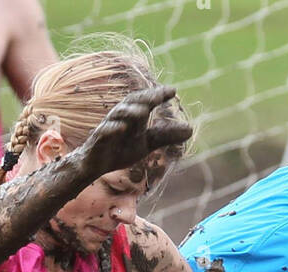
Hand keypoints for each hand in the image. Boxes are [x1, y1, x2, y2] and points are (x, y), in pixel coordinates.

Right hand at [78, 86, 192, 181]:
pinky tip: (122, 128)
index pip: (146, 101)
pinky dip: (113, 128)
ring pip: (118, 114)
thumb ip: (166, 136)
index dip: (158, 95)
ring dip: (130, 111)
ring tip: (143, 110)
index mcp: (133, 116)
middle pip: (132, 103)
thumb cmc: (121, 149)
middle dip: (145, 97)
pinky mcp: (98, 140)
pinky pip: (104, 132)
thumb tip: (191, 129)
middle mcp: (121, 117)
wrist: (97, 165)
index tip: (173, 91)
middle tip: (159, 95)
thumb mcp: (147, 143)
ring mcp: (109, 127)